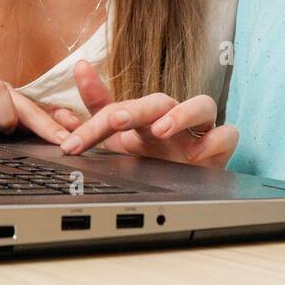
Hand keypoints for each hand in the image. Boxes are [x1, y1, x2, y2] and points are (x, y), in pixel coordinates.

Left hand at [57, 60, 237, 167]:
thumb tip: (58, 114)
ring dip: (181, 114)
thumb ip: (91, 126)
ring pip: (202, 104)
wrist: (188, 183)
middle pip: (157, 100)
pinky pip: (226, 135)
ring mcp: (198, 130)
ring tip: (160, 130)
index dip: (91, 107)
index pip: (116, 106)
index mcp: (143, 116)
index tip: (67, 129)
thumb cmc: (154, 158)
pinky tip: (195, 154)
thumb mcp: (118, 144)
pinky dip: (214, 141)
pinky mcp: (220, 146)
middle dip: (136, 108)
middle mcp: (171, 117)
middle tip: (116, 120)